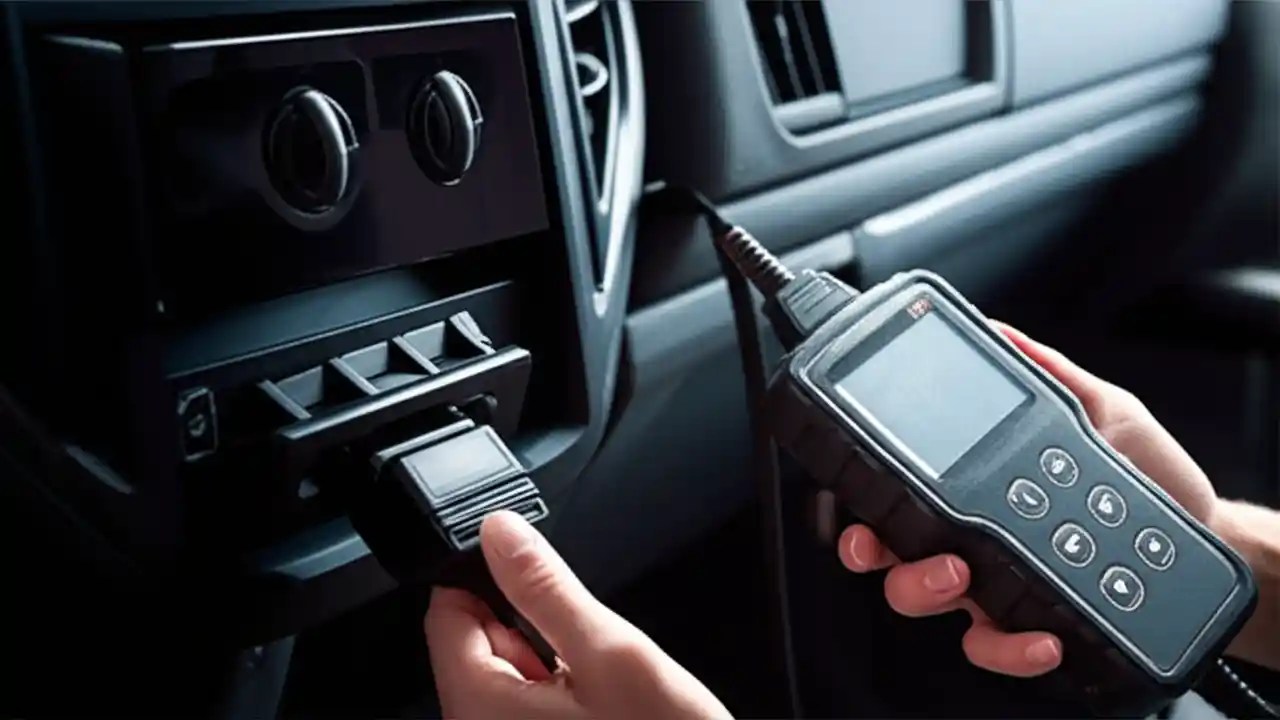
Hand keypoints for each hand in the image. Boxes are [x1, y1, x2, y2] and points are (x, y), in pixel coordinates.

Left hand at [424, 511, 730, 719]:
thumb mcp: (611, 653)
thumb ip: (545, 587)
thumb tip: (499, 531)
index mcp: (478, 707)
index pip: (444, 614)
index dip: (490, 581)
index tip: (537, 582)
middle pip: (474, 647)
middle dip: (530, 631)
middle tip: (586, 653)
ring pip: (506, 679)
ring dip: (551, 666)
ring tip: (603, 692)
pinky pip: (528, 711)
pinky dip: (561, 698)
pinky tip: (603, 714)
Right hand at [837, 322, 1220, 676]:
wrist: (1203, 527)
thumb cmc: (1146, 468)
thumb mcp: (1100, 407)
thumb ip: (1049, 373)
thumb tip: (1002, 332)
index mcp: (972, 481)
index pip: (900, 486)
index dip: (859, 490)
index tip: (852, 489)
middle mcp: (968, 534)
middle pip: (889, 549)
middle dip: (870, 549)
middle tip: (885, 541)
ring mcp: (993, 582)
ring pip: (926, 599)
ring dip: (926, 590)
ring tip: (962, 576)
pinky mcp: (1030, 620)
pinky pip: (995, 645)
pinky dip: (1007, 647)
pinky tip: (1040, 634)